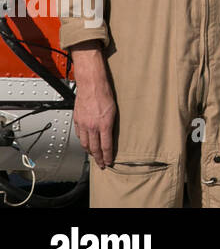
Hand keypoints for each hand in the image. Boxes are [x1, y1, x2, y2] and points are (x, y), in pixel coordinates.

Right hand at [70, 44, 115, 168]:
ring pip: (84, 143)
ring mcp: (83, 124)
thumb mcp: (114, 110)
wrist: (91, 83)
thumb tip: (110, 133)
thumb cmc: (105, 93)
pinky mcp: (77, 120)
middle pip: (94, 148)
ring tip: (93, 156)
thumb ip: (111, 123)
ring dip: (89, 151)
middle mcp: (92, 126)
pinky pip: (79, 135)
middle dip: (98, 158)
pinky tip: (85, 143)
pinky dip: (83, 141)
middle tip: (101, 164)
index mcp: (104, 124)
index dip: (107, 156)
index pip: (106, 146)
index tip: (109, 162)